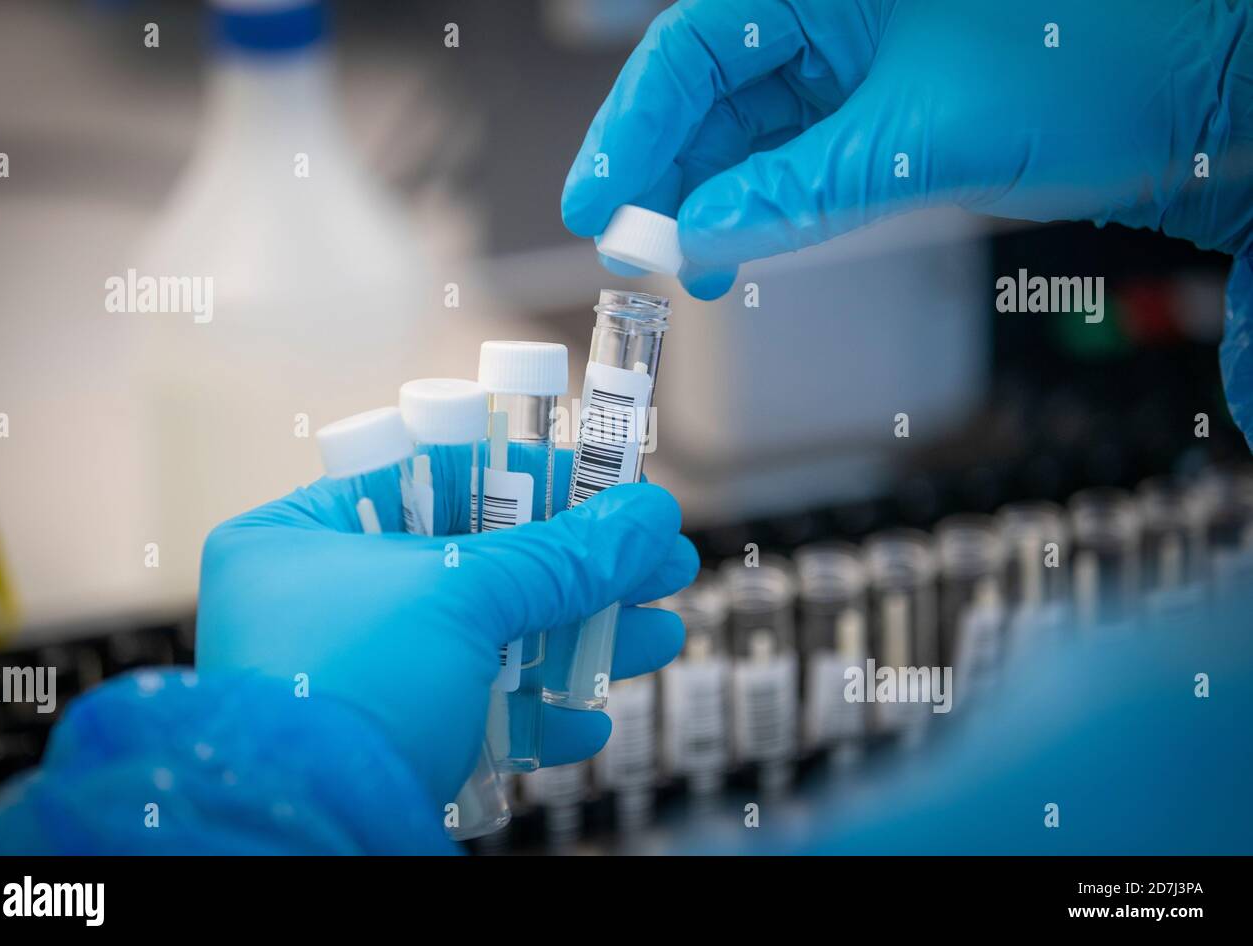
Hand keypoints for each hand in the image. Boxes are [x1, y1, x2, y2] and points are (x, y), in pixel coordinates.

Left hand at [195, 449, 698, 804]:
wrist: (304, 831)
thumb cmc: (349, 686)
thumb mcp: (463, 597)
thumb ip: (563, 556)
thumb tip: (649, 514)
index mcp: (306, 534)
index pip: (432, 478)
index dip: (528, 477)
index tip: (601, 485)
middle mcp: (325, 600)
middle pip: (479, 564)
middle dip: (578, 571)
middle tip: (654, 563)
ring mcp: (358, 676)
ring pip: (490, 644)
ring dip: (580, 642)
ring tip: (658, 635)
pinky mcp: (388, 743)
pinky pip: (474, 715)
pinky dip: (537, 717)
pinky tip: (593, 719)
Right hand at [563, 0, 1252, 299]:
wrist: (1204, 95)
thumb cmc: (1094, 61)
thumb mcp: (923, 134)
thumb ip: (798, 190)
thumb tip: (700, 235)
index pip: (693, 47)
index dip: (632, 130)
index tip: (597, 205)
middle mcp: (831, 6)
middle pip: (708, 90)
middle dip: (667, 173)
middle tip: (635, 248)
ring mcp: (856, 56)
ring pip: (746, 129)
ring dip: (711, 199)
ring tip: (690, 264)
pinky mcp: (879, 106)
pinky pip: (795, 155)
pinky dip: (764, 204)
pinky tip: (742, 246)